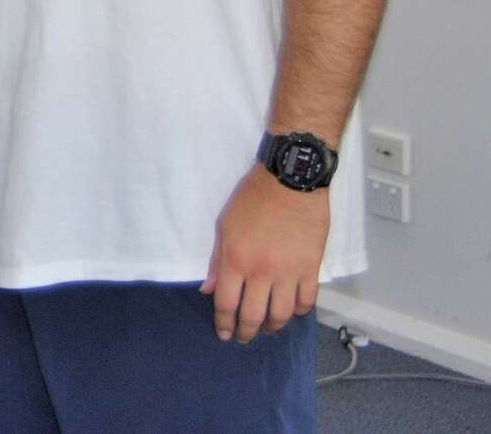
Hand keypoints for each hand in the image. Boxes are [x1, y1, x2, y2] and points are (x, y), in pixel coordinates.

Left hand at [200, 164, 328, 342]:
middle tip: (243, 338)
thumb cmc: (252, 199)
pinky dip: (299, 312)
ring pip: (281, 315)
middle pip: (253, 315)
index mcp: (236, 260)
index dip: (224, 323)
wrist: (290, 182)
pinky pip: (306, 302)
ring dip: (272, 327)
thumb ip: (217, 261)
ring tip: (266, 328)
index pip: (227, 303)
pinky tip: (291, 311)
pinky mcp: (311, 270)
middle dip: (246, 332)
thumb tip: (208, 290)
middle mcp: (262, 272)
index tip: (223, 333)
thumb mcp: (224, 225)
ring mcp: (289, 273)